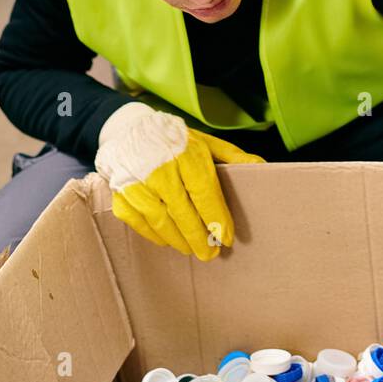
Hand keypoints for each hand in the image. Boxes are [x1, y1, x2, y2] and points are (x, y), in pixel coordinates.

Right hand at [94, 102, 264, 259]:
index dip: (216, 217)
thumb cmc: (174, 139)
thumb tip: (263, 167)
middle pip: (181, 211)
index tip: (227, 237)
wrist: (128, 128)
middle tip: (211, 253)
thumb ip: (232, 156)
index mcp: (184, 153)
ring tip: (192, 249)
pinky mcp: (120, 193)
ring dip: (178, 240)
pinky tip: (168, 241)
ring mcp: (136, 182)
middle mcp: (158, 168)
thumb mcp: (205, 141)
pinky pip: (138, 222)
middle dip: (198, 237)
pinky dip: (154, 235)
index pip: (203, 191)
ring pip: (159, 220)